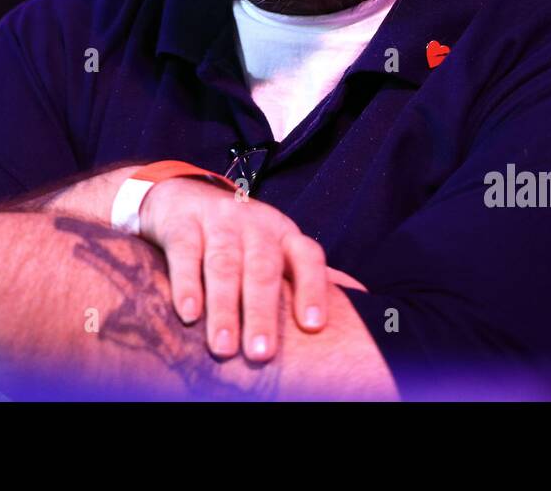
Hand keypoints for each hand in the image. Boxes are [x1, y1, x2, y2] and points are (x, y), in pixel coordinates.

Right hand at [137, 178, 344, 363]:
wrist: (183, 197)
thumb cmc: (240, 237)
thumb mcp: (277, 250)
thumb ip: (311, 277)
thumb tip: (368, 302)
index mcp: (285, 235)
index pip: (308, 256)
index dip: (313, 289)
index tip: (314, 326)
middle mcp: (256, 224)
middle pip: (263, 268)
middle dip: (263, 312)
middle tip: (262, 354)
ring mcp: (219, 221)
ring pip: (223, 265)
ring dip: (224, 308)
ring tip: (224, 348)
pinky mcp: (182, 223)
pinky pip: (185, 252)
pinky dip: (186, 284)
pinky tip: (188, 314)